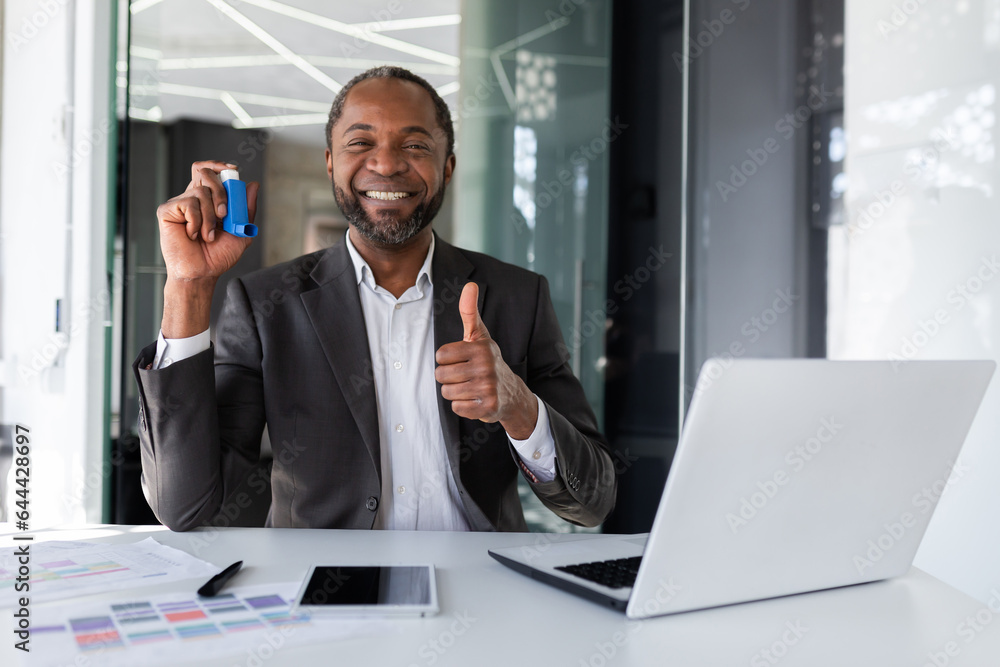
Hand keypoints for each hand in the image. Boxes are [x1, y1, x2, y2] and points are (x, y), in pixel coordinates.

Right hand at [156, 160, 259, 281]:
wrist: (202, 272)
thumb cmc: (218, 255)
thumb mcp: (241, 230)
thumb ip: (246, 209)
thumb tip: (253, 185)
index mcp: (208, 200)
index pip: (208, 171)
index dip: (218, 166)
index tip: (233, 170)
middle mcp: (192, 198)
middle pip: (205, 173)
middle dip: (221, 191)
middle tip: (225, 215)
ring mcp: (179, 204)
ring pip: (200, 192)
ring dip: (210, 217)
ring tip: (208, 236)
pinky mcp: (167, 211)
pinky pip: (188, 204)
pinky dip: (197, 222)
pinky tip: (193, 235)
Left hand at [434, 283, 538, 438]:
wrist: (511, 393)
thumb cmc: (487, 361)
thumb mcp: (479, 336)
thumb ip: (469, 312)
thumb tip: (470, 284)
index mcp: (481, 348)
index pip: (440, 355)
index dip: (446, 360)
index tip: (461, 360)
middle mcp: (486, 366)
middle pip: (441, 375)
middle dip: (449, 378)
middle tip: (465, 376)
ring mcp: (488, 387)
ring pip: (447, 393)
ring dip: (455, 393)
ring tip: (470, 388)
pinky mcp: (488, 407)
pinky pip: (457, 407)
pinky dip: (463, 406)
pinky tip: (475, 400)